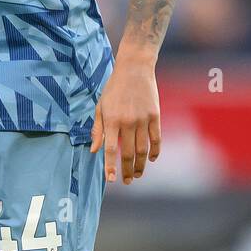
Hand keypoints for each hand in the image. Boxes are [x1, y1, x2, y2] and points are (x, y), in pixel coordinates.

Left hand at [90, 56, 161, 184]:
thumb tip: (94, 151)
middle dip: (128, 171)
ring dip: (141, 165)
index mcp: (112, 120)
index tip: (111, 180)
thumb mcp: (101, 107)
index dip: (110, 166)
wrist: (135, 69)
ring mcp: (143, 119)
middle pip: (129, 154)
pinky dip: (155, 152)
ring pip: (144, 150)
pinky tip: (151, 159)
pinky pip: (156, 139)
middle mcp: (128, 122)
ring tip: (138, 174)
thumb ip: (97, 130)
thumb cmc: (114, 89)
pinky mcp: (155, 116)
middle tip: (127, 181)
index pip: (111, 149)